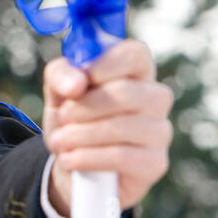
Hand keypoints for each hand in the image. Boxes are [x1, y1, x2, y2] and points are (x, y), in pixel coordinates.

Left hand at [42, 39, 172, 217]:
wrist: (72, 163)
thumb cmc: (72, 118)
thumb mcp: (57, 92)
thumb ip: (61, 76)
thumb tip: (76, 84)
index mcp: (136, 71)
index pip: (135, 54)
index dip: (104, 65)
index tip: (77, 84)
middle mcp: (156, 98)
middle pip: (127, 93)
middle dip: (84, 107)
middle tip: (62, 117)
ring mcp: (160, 131)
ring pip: (122, 127)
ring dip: (80, 135)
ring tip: (59, 141)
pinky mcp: (155, 163)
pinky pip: (122, 157)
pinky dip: (87, 158)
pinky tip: (69, 159)